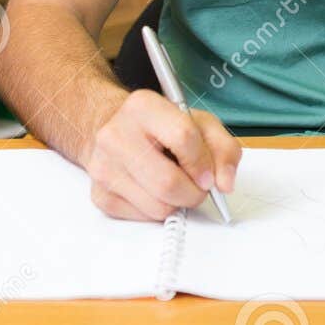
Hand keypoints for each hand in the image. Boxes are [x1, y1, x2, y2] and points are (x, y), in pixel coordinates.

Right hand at [83, 89, 240, 220]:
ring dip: (176, 204)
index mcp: (143, 107)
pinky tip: (153, 190)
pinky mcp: (100, 193)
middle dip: (193, 193)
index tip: (208, 174)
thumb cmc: (161, 128)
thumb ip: (223, 149)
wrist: (114, 130)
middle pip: (168, 182)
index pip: (183, 137)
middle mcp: (116, 134)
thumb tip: (225, 183)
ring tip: (173, 184)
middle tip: (196, 187)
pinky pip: (142, 217)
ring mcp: (103, 166)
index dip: (203, 163)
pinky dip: (157, 210)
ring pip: (158, 206)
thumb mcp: (199, 124)